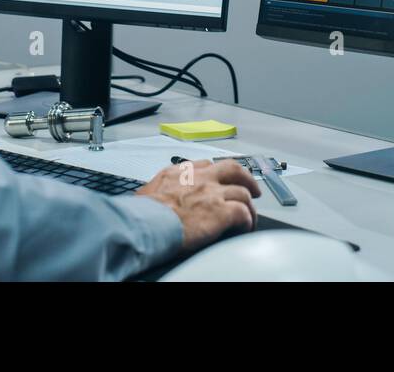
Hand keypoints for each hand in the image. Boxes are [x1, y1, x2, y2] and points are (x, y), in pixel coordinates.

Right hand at [136, 159, 260, 251]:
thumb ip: (157, 192)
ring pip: (243, 193)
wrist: (144, 225)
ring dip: (249, 206)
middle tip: (252, 188)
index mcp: (180, 173)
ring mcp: (212, 193)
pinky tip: (244, 227)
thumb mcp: (145, 193)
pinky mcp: (221, 211)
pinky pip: (243, 213)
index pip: (205, 165)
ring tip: (250, 218)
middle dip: (246, 178)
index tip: (220, 179)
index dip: (217, 172)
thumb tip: (151, 201)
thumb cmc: (141, 214)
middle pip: (232, 169)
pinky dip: (247, 221)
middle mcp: (199, 178)